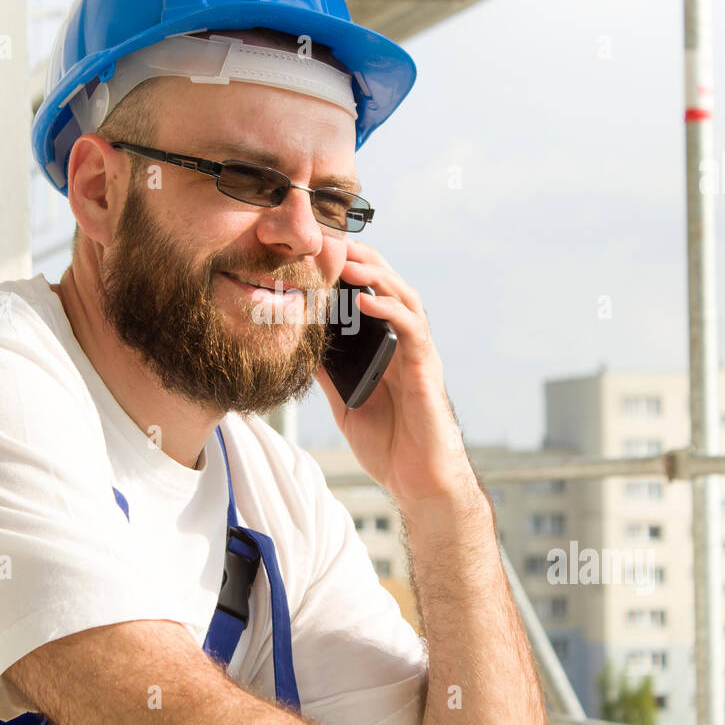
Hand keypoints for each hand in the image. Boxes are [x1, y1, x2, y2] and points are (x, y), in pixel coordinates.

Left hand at [313, 240, 477, 509]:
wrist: (418, 482)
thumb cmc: (388, 443)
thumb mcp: (345, 401)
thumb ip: (328, 372)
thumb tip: (298, 344)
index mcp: (385, 347)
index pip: (369, 297)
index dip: (350, 272)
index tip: (321, 250)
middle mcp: (404, 344)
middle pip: (388, 288)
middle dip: (363, 262)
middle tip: (333, 242)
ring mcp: (417, 355)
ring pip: (404, 299)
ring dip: (377, 277)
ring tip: (348, 262)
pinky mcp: (426, 371)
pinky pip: (412, 331)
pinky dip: (390, 312)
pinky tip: (366, 302)